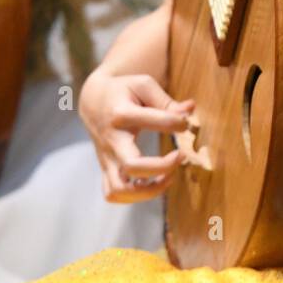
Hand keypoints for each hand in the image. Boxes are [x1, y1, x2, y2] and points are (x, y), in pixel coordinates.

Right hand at [79, 67, 192, 203]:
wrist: (92, 101)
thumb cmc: (123, 91)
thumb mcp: (143, 85)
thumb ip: (166, 101)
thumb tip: (190, 110)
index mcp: (121, 113)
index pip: (152, 121)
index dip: (177, 123)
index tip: (185, 123)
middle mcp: (112, 139)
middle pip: (132, 165)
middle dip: (162, 166)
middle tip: (181, 155)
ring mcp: (106, 158)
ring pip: (120, 189)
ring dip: (148, 190)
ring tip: (168, 177)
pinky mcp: (105, 169)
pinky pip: (113, 194)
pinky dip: (134, 197)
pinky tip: (152, 184)